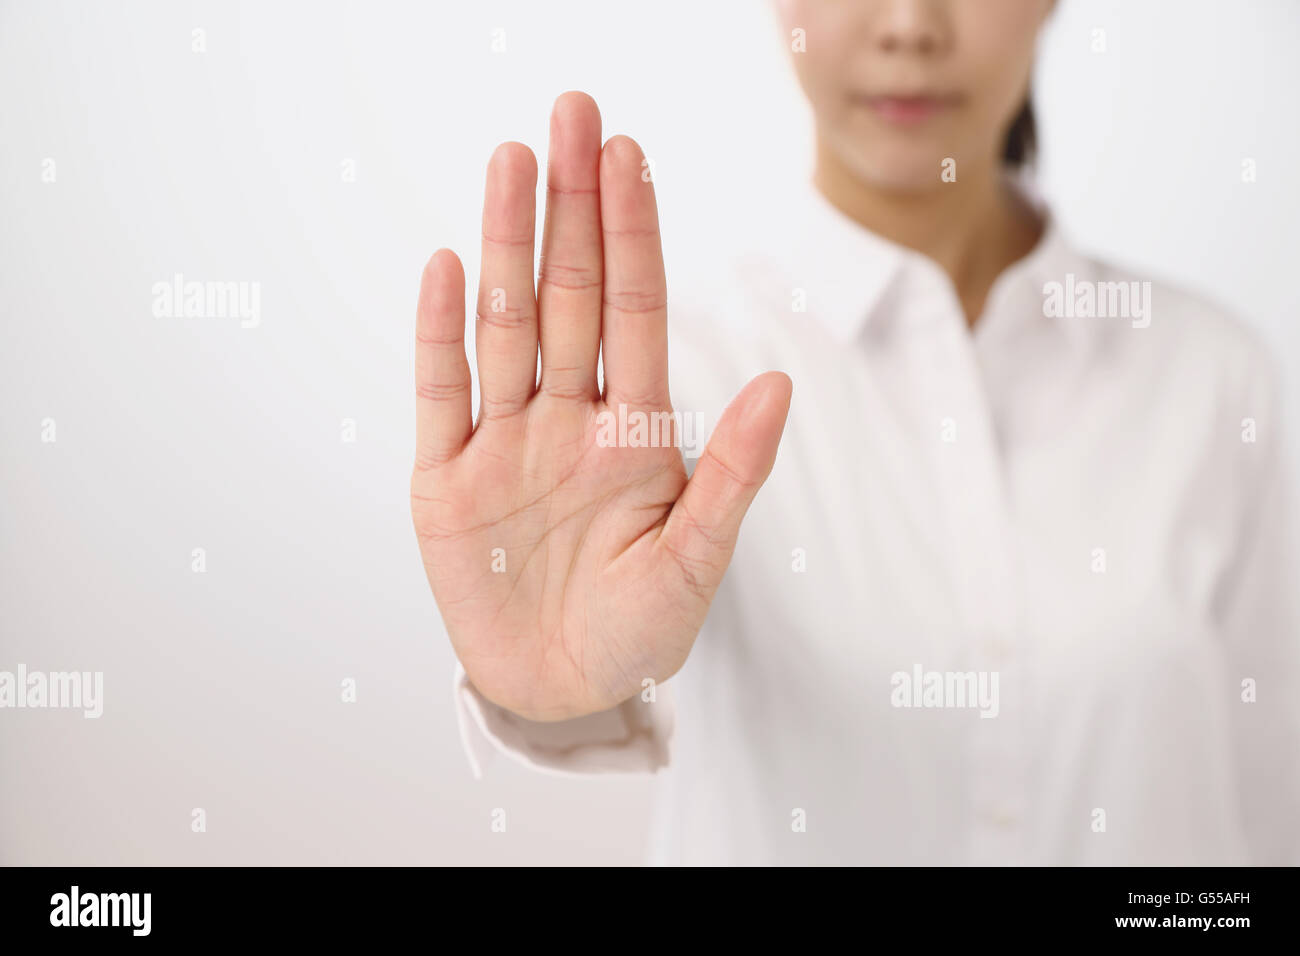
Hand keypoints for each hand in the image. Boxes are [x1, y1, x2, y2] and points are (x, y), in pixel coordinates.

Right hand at [411, 92, 790, 721]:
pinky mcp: (445, 481)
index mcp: (633, 433)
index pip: (633, 312)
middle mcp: (567, 420)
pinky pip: (441, 394)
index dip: (633, 234)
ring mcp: (504, 443)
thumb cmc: (639, 630)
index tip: (629, 156)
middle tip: (570, 114)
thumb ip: (731, 472)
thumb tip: (779, 383)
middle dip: (571, 207)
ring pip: (505, 325)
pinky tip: (447, 266)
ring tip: (511, 162)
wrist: (561, 691)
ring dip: (507, 245)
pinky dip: (441, 332)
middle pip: (568, 295)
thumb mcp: (697, 560)